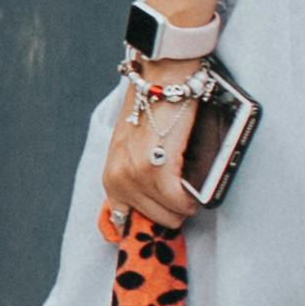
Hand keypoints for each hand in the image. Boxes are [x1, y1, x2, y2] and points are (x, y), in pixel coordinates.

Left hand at [100, 75, 208, 229]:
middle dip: (172, 209)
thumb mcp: (131, 151)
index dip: (150, 220)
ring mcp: (135, 177)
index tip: (164, 214)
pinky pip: (180, 203)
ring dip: (185, 203)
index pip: (125, 223)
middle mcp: (118, 181)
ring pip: (172, 215)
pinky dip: (192, 200)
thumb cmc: (151, 114)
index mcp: (110, 179)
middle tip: (181, 188)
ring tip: (188, 182)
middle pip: (156, 220)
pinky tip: (194, 186)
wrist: (160, 83)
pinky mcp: (156, 171)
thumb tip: (155, 205)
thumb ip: (135, 178)